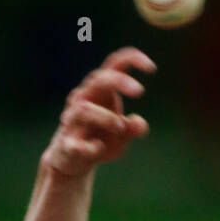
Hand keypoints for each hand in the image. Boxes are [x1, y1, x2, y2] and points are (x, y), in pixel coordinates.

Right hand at [42, 48, 154, 178]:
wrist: (72, 161)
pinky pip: (75, 142)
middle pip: (98, 79)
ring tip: (121, 128)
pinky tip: (98, 148)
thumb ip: (134, 128)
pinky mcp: (66, 144)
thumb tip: (139, 123)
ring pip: (84, 109)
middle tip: (140, 90)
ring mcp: (72, 120)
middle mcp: (84, 99)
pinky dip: (89, 145)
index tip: (152, 69)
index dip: (132, 59)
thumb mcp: (123, 135)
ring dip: (106, 117)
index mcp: (101, 90)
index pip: (114, 64)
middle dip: (119, 81)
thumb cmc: (100, 139)